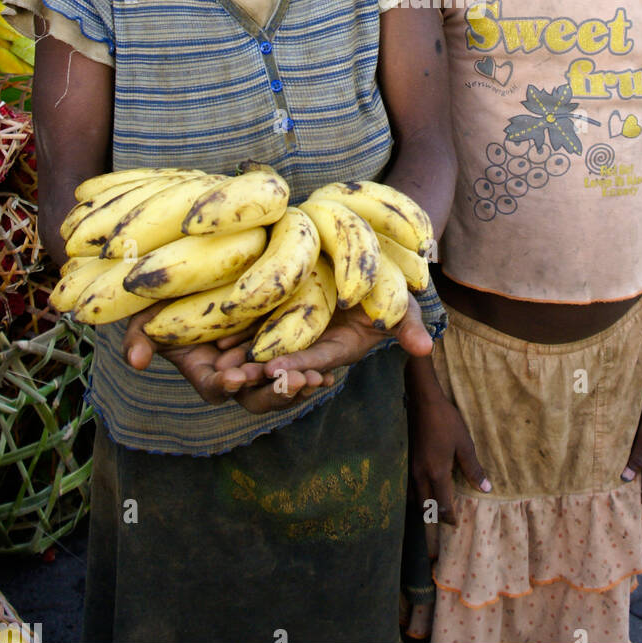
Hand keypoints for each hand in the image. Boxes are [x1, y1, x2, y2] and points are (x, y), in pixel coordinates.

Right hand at [122, 304, 334, 411]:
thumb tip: (135, 362)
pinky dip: (312, 372)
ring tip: (315, 381)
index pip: (214, 388)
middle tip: (292, 383)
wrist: (198, 280)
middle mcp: (234, 372)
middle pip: (253, 397)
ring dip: (297, 387)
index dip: (224, 385)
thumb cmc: (166, 299)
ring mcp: (258, 362)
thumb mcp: (144, 315)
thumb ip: (138, 338)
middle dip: (272, 393)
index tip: (235, 377)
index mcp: (204, 370)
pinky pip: (298, 367)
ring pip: (279, 386)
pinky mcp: (279, 346)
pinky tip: (329, 375)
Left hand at [208, 293, 433, 398]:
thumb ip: (408, 326)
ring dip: (242, 356)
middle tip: (233, 376)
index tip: (274, 369)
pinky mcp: (282, 310)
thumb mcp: (403, 305)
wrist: (367, 266)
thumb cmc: (389, 289)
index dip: (297, 363)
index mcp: (340, 345)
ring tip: (219, 361)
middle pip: (285, 361)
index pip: (316, 358)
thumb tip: (426, 348)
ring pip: (265, 347)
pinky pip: (257, 324)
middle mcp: (314, 341)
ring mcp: (296, 327)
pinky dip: (239, 330)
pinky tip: (215, 335)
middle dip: (259, 372)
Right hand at [409, 390, 489, 555]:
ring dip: (424, 505)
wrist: (423, 401)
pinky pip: (409, 486)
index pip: (441, 504)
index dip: (449, 517)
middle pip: (424, 506)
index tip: (456, 524)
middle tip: (446, 518)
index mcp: (436, 473)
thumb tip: (485, 489)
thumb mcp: (464, 444)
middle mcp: (420, 475)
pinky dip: (417, 493)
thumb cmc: (446, 421)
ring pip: (414, 497)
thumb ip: (473, 468)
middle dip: (435, 515)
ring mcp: (410, 467)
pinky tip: (425, 487)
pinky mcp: (406, 460)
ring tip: (436, 505)